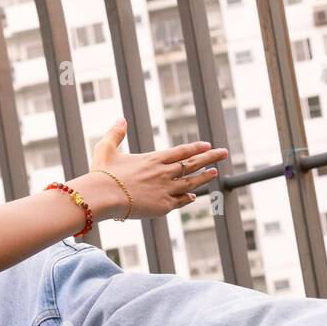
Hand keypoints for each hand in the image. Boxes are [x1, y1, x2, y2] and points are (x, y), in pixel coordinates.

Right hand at [81, 119, 227, 219]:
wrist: (103, 197)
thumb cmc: (102, 174)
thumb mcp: (106, 149)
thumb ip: (115, 134)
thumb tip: (121, 119)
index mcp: (153, 159)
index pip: (181, 151)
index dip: (195, 148)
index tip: (207, 145)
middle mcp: (163, 173)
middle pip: (192, 164)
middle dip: (211, 158)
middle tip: (224, 153)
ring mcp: (165, 190)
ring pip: (191, 182)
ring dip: (205, 177)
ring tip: (215, 172)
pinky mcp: (163, 206)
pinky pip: (180, 201)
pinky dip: (188, 197)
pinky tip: (193, 196)